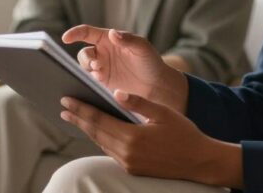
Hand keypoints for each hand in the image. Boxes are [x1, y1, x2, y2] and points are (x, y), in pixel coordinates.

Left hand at [60, 91, 241, 187]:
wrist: (199, 162)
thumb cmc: (184, 133)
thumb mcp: (162, 112)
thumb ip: (138, 103)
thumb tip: (115, 93)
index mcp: (132, 137)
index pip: (99, 120)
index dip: (81, 109)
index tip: (66, 100)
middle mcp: (127, 153)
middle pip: (95, 133)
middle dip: (78, 119)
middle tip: (63, 107)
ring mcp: (129, 164)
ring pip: (101, 143)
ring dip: (87, 130)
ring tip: (75, 117)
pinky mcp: (132, 169)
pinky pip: (110, 152)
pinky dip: (100, 139)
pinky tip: (96, 132)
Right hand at [63, 25, 185, 110]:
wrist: (156, 84)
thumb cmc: (151, 61)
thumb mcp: (142, 48)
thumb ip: (127, 40)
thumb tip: (112, 33)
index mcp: (109, 39)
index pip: (87, 32)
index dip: (75, 33)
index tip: (65, 38)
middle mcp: (103, 52)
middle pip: (83, 52)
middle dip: (85, 59)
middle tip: (96, 66)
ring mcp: (102, 66)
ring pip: (84, 66)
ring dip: (87, 69)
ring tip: (100, 75)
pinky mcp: (102, 81)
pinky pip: (89, 79)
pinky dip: (90, 79)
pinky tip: (98, 82)